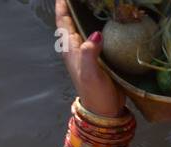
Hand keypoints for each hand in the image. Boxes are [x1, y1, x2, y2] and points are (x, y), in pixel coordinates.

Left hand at [54, 0, 123, 118]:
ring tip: (95, 6)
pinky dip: (99, 29)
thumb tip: (96, 34)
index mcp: (71, 49)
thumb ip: (89, 53)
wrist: (104, 112)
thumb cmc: (95, 93)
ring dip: (86, 16)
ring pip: (84, 29)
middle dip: (74, 7)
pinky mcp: (100, 60)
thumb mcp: (90, 73)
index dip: (62, 6)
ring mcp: (88, 54)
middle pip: (72, 22)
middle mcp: (77, 49)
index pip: (63, 22)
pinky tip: (108, 24)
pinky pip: (97, 39)